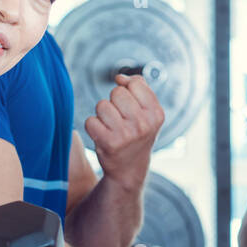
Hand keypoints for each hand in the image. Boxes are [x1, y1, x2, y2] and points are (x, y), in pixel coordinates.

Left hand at [84, 73, 164, 189]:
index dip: (129, 91)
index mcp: (156, 114)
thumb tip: (119, 77)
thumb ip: (139, 88)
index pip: (135, 83)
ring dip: (103, 114)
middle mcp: (144, 124)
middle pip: (117, 92)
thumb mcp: (149, 113)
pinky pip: (90, 120)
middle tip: (121, 119)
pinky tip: (103, 136)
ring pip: (102, 105)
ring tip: (112, 127)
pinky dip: (93, 127)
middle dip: (115, 102)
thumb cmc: (138, 135)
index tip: (131, 106)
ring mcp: (126, 134)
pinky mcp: (108, 143)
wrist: (130, 169)